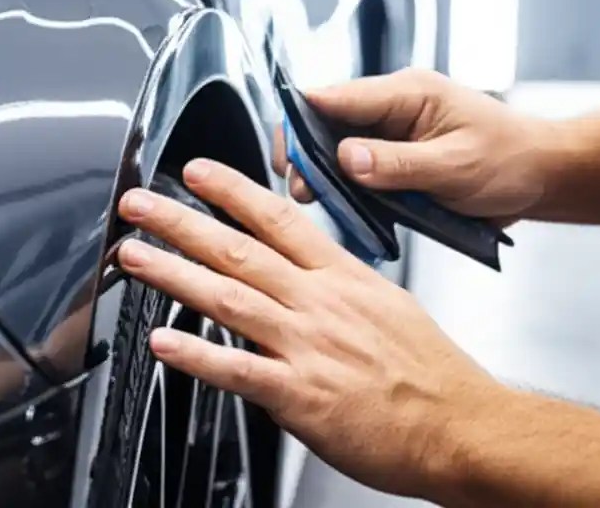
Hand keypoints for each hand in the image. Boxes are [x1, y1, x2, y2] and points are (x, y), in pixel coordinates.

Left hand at [116, 159, 501, 499]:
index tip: (194, 171)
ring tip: (133, 256)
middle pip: (239, 249)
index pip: (279, 219)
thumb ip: (336, 287)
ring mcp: (308, 347)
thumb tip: (301, 277)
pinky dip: (196, 355)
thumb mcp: (388, 304)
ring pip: (228, 298)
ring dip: (173, 274)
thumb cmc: (432, 375)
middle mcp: (319, 304)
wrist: (466, 428)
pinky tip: (163, 341)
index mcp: (342, 278)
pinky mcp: (301, 395)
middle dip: (180, 222)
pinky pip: (238, 370)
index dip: (231, 190)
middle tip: (138, 204)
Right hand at [272, 68, 548, 222]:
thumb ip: (398, 162)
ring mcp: (389, 134)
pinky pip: (354, 170)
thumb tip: (346, 159)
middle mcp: (390, 108)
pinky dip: (344, 189)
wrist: (541, 175)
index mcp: (405, 93)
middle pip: (324, 123)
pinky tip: (340, 207)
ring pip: (334, 149)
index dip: (301, 123)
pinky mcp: (391, 159)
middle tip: (302, 190)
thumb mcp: (455, 165)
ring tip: (316, 202)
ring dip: (324, 176)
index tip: (287, 158)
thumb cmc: (510, 160)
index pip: (334, 96)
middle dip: (306, 156)